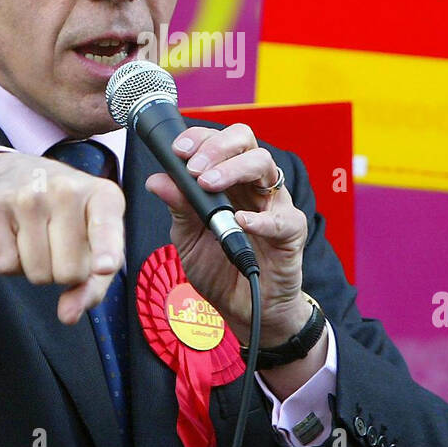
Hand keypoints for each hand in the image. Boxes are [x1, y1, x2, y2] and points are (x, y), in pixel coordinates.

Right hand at [0, 151, 125, 324]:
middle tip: (59, 246)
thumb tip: (68, 315)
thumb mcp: (94, 240)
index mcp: (103, 195)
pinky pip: (5, 266)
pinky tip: (16, 237)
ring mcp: (27, 196)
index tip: (105, 266)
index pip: (106, 228)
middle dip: (64, 273)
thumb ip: (94, 284)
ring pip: (37, 274)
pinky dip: (11, 264)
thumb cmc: (67, 216)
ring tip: (38, 239)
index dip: (107, 251)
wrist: (13, 174)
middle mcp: (66, 189)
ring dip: (37, 269)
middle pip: (69, 272)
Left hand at [143, 124, 309, 347]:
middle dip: (217, 146)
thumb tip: (156, 180)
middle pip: (245, 140)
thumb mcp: (188, 238)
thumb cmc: (219, 268)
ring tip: (209, 186)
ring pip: (264, 165)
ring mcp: (274, 205)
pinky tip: (240, 222)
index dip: (200, 138)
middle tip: (194, 168)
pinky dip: (260, 219)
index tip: (177, 150)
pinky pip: (282, 218)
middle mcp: (253, 185)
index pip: (219, 140)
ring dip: (233, 169)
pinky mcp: (291, 232)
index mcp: (229, 179)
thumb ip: (178, 207)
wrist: (243, 308)